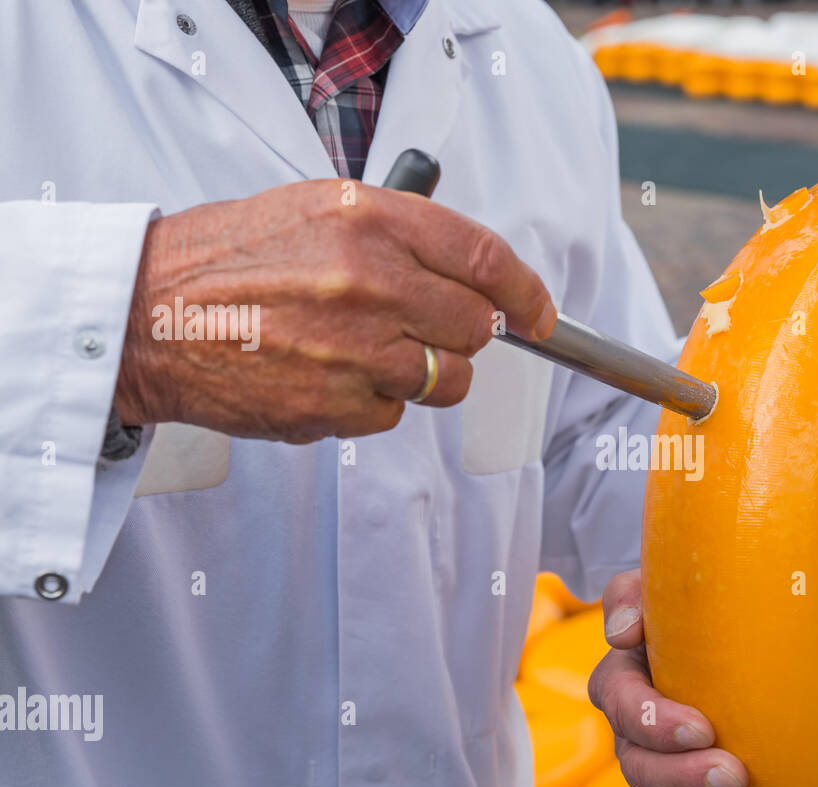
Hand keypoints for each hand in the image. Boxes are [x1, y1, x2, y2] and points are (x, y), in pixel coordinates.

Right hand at [113, 179, 556, 442]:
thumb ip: (400, 235)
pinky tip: (326, 375)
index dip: (526, 293)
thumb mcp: (316, 208)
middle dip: (462, 334)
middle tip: (424, 328)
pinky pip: (392, 415)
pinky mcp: (332, 406)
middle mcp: (369, 282)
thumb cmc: (228, 259)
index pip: (486, 260)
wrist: (146, 316)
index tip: (539, 314)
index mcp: (368, 220)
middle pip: (474, 328)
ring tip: (362, 351)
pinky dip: (371, 402)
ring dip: (421, 374)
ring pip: (445, 381)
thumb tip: (476, 277)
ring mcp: (353, 350)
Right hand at [589, 569, 750, 786]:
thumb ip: (634, 596)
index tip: (703, 727)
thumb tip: (622, 633)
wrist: (743, 645)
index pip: (620, 704)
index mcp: (626, 682)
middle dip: (684, 777)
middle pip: (638, 768)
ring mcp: (659, 778)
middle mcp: (636, 737)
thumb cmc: (703, 613)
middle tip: (735, 774)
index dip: (654, 722)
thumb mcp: (667, 589)